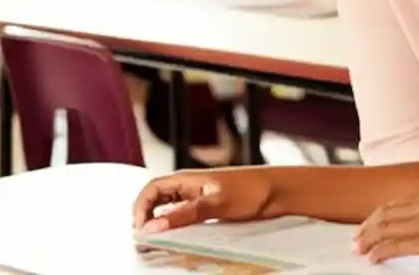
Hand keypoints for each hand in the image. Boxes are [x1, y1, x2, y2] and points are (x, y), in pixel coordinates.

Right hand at [132, 170, 271, 233]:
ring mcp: (199, 196)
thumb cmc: (251, 190)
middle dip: (145, 215)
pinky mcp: (209, 207)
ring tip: (156, 239)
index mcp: (187, 179)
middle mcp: (190, 186)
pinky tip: (178, 236)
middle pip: (156, 198)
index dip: (140, 207)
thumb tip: (154, 226)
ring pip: (169, 208)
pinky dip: (175, 225)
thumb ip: (184, 215)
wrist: (277, 191)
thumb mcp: (215, 204)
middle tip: (144, 237)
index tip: (140, 228)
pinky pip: (184, 215)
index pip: (151, 188)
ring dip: (159, 221)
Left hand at [353, 192, 418, 269]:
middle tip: (355, 240)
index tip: (364, 227)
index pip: (394, 205)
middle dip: (366, 228)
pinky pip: (395, 245)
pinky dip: (380, 251)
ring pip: (386, 229)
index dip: (375, 217)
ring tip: (358, 250)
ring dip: (368, 240)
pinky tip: (373, 258)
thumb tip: (418, 233)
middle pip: (385, 214)